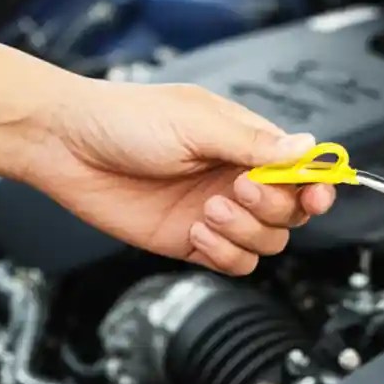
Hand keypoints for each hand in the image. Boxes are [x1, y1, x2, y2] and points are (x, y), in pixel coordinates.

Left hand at [19, 79, 334, 274]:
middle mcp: (237, 177)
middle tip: (238, 190)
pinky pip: (234, 263)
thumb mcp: (196, 123)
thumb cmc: (124, 120)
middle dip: (273, 207)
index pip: (303, 169)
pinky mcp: (192, 241)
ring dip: (246, 232)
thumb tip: (308, 148)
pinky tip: (198, 234)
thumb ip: (254, 144)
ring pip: (267, 242)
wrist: (65, 146)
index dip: (318, 184)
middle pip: (291, 211)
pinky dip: (226, 255)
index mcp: (247, 142)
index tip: (315, 195)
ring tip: (209, 211)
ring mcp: (217, 212)